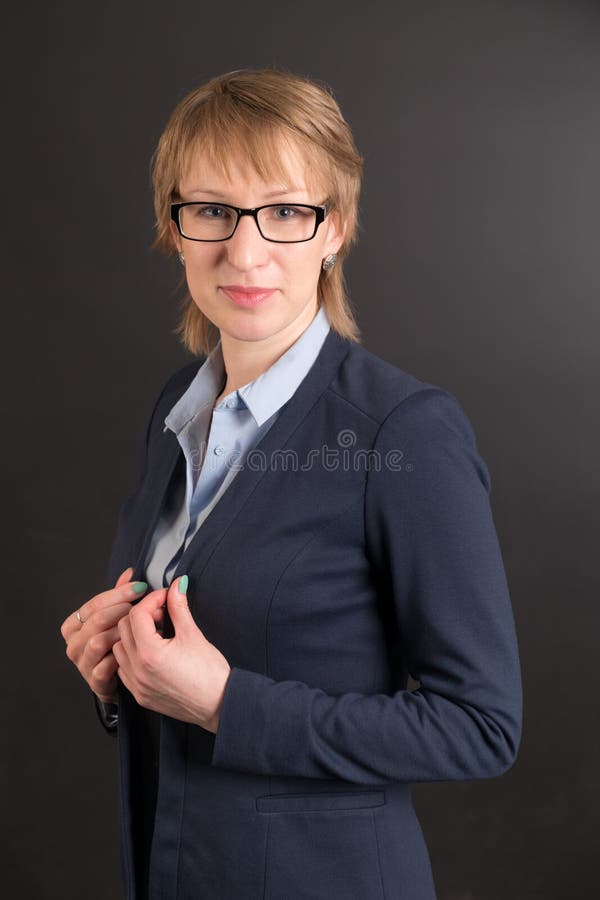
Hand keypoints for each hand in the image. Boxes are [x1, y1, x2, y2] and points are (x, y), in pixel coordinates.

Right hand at [61, 567, 151, 703]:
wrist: (124, 680)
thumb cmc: (118, 644)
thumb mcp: (118, 618)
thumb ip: (120, 596)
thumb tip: (129, 572)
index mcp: (74, 626)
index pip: (94, 604)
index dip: (119, 593)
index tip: (142, 587)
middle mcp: (73, 644)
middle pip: (96, 620)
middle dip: (123, 611)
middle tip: (146, 607)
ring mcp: (82, 664)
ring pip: (99, 641)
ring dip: (123, 632)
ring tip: (144, 627)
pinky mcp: (95, 682)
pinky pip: (106, 666)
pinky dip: (122, 656)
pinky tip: (138, 649)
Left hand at [113, 575, 230, 733]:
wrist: (218, 705)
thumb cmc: (210, 674)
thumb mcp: (194, 634)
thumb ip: (179, 607)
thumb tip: (177, 585)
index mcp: (150, 654)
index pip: (137, 614)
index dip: (152, 599)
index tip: (166, 597)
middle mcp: (138, 670)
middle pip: (123, 628)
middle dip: (141, 615)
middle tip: (162, 613)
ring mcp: (136, 685)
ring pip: (119, 648)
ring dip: (133, 635)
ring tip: (156, 632)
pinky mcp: (139, 695)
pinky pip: (123, 668)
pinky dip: (132, 655)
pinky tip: (151, 651)